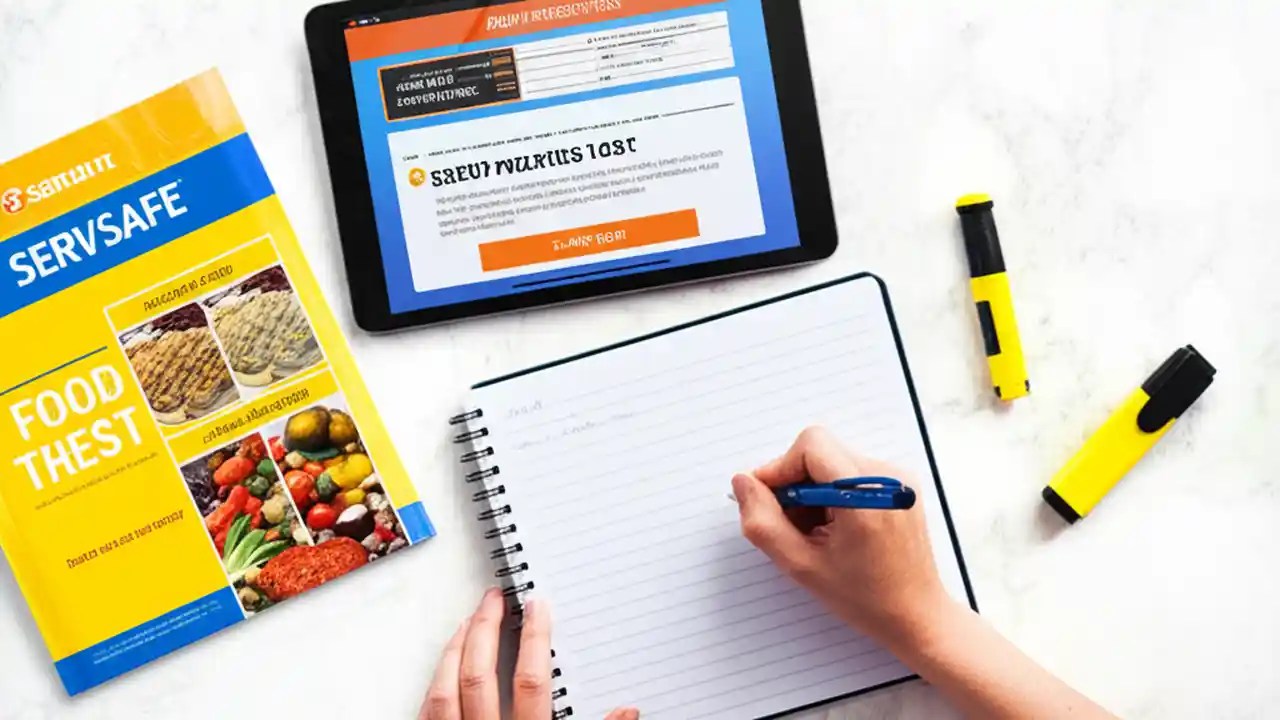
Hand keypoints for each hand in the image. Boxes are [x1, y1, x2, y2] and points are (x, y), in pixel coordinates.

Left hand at [420, 588, 638, 719]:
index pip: (530, 681)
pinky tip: (442, 668)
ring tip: (467, 623)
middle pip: (480, 676)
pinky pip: (426, 714)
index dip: (534, 639)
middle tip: (493, 600)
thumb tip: (630, 710)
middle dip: (486, 630)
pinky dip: (435, 685)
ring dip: (455, 651)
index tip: (537, 606)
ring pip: (446, 692)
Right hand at [732, 426, 952, 651]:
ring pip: (834, 461)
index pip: (811, 445)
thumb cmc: (865, 599)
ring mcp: (898, 478)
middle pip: (821, 452)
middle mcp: (888, 477)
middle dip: (796, 484)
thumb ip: (763, 522)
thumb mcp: (802, 566)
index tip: (767, 500)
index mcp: (866, 495)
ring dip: (813, 491)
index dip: (780, 468)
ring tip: (817, 533)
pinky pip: (853, 471)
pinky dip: (834, 494)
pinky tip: (836, 529)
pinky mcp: (901, 485)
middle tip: (792, 526)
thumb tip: (742, 482)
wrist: (917, 616)